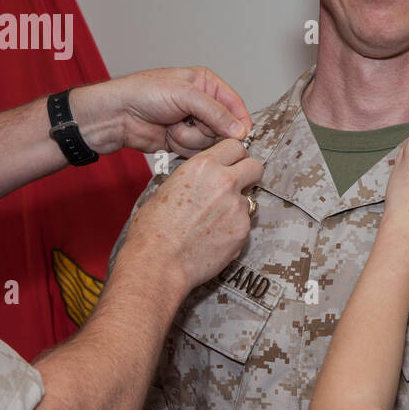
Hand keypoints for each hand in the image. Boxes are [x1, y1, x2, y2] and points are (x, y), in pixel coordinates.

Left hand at [70, 67, 251, 156]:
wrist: (116, 115)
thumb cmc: (144, 94)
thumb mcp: (185, 95)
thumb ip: (216, 112)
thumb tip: (240, 130)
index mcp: (206, 84)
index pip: (235, 104)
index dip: (240, 122)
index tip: (242, 136)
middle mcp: (201, 104)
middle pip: (224, 128)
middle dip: (205, 129)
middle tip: (188, 121)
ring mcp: (191, 124)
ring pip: (209, 143)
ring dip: (189, 138)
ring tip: (171, 126)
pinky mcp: (181, 141)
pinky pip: (195, 152)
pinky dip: (181, 147)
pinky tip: (167, 136)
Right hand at [120, 137, 263, 293]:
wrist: (159, 263)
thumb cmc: (153, 230)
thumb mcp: (166, 189)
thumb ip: (194, 178)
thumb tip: (202, 177)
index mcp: (203, 167)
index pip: (235, 146)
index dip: (235, 155)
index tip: (233, 163)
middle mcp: (224, 182)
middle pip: (255, 166)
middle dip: (249, 174)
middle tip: (238, 184)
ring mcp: (237, 207)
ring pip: (249, 199)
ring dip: (236, 206)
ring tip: (211, 222)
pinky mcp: (243, 231)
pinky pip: (245, 223)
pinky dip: (234, 228)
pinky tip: (213, 237)